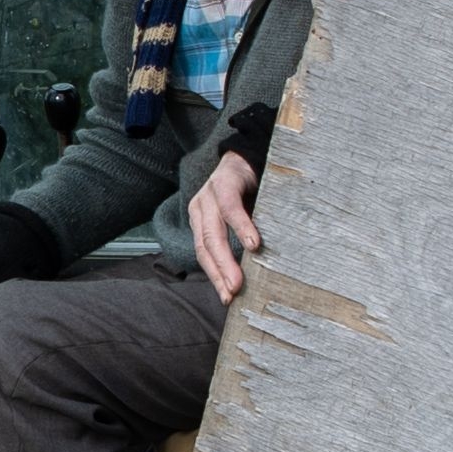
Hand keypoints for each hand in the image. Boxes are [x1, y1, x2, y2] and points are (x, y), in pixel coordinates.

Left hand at [189, 153, 262, 298]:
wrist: (250, 153)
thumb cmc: (247, 192)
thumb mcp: (239, 218)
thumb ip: (236, 241)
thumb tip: (249, 276)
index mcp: (200, 220)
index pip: (203, 254)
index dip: (214, 277)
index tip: (227, 298)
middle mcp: (200, 208)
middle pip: (205, 246)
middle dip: (218, 274)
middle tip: (231, 294)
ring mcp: (209, 194)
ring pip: (213, 232)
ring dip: (226, 259)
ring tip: (238, 279)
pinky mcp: (224, 181)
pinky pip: (231, 207)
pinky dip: (241, 227)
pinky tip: (252, 243)